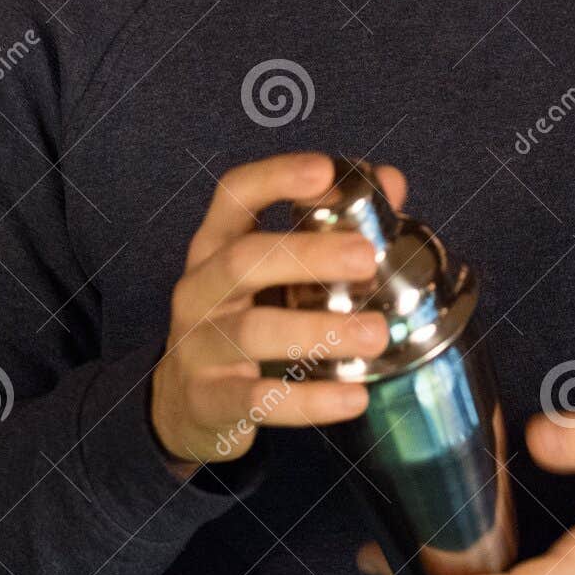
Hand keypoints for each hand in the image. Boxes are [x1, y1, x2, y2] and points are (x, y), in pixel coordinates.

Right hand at [151, 152, 404, 472]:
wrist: (183, 404)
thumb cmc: (243, 318)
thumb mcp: (274, 271)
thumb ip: (330, 223)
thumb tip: (390, 181)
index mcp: (216, 244)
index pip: (234, 195)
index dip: (276, 176)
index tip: (325, 170)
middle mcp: (200, 287)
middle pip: (244, 259)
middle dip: (308, 254)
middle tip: (367, 258)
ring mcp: (198, 344)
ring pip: (252, 331)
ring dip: (318, 330)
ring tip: (375, 334)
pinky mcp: (208, 399)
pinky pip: (257, 399)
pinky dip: (309, 400)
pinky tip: (354, 397)